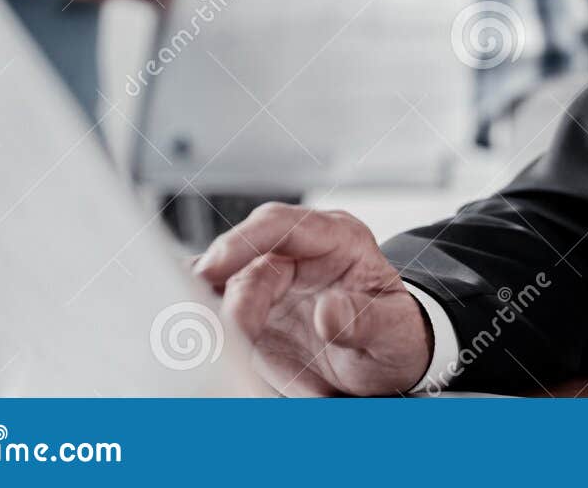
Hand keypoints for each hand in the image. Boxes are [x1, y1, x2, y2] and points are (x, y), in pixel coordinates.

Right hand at [194, 203, 432, 396]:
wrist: (387, 362)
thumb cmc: (395, 336)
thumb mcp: (395, 332)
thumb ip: (366, 321)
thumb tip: (329, 311)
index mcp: (339, 240)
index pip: (282, 225)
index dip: (243, 241)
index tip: (214, 267)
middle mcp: (297, 253)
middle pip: (244, 264)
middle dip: (227, 300)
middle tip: (215, 337)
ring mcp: (270, 281)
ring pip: (220, 285)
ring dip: (204, 312)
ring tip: (198, 345)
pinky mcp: (251, 311)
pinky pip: (215, 310)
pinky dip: (201, 327)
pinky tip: (193, 346)